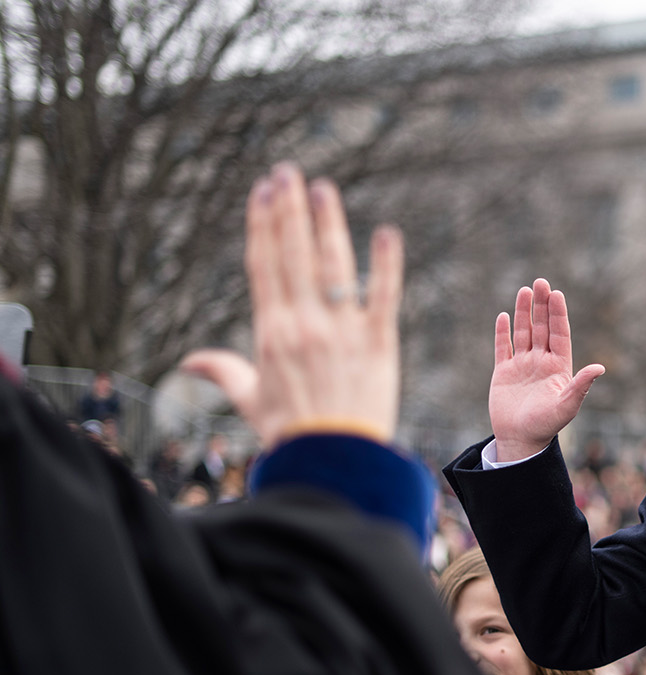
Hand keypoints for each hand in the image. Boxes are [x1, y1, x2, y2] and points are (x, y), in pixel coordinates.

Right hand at [182, 163, 401, 447]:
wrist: (333, 460)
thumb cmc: (291, 434)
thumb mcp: (251, 401)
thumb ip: (224, 372)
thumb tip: (189, 361)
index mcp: (271, 332)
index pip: (265, 265)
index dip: (263, 225)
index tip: (262, 193)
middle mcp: (304, 324)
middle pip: (294, 255)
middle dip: (289, 210)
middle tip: (288, 172)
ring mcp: (343, 331)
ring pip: (334, 266)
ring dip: (328, 224)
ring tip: (323, 188)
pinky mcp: (379, 344)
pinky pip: (384, 296)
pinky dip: (386, 265)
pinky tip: (386, 234)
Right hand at [486, 280, 605, 461]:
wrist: (521, 440)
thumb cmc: (547, 425)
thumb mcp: (567, 405)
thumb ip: (581, 385)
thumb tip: (601, 368)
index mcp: (559, 367)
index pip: (559, 334)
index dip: (558, 314)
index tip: (556, 294)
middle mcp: (541, 362)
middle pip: (542, 328)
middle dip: (541, 305)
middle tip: (540, 282)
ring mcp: (522, 365)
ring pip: (523, 333)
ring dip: (523, 312)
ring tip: (524, 291)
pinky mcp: (504, 372)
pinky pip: (503, 348)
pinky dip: (503, 333)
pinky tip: (503, 316)